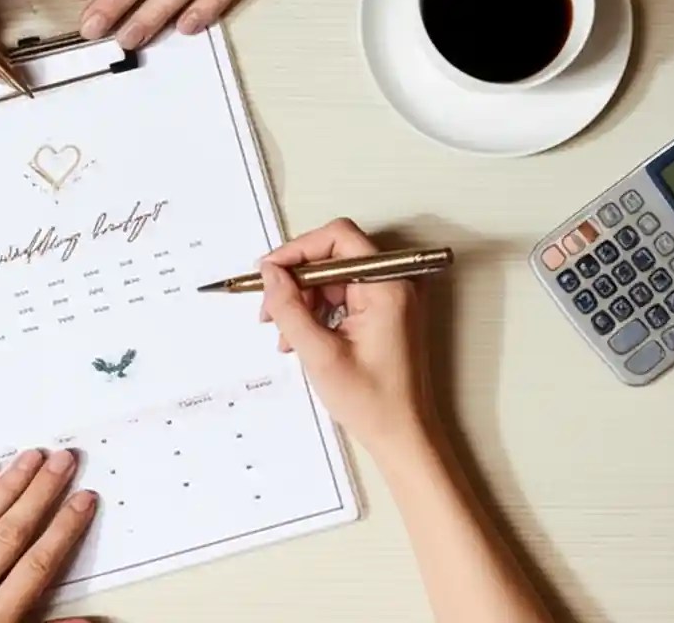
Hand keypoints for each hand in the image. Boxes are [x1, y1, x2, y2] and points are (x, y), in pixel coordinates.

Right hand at [258, 218, 432, 458]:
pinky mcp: (384, 312)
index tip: (270, 271)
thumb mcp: (319, 354)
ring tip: (285, 333)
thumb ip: (289, 308)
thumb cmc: (374, 402)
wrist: (402, 435)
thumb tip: (271, 274)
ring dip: (303, 300)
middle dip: (296, 281)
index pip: (338, 238)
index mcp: (387, 287)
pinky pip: (342, 296)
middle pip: (333, 256)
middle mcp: (394, 285)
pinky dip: (317, 312)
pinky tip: (301, 338)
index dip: (298, 250)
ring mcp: (390, 298)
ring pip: (332, 277)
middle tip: (270, 308)